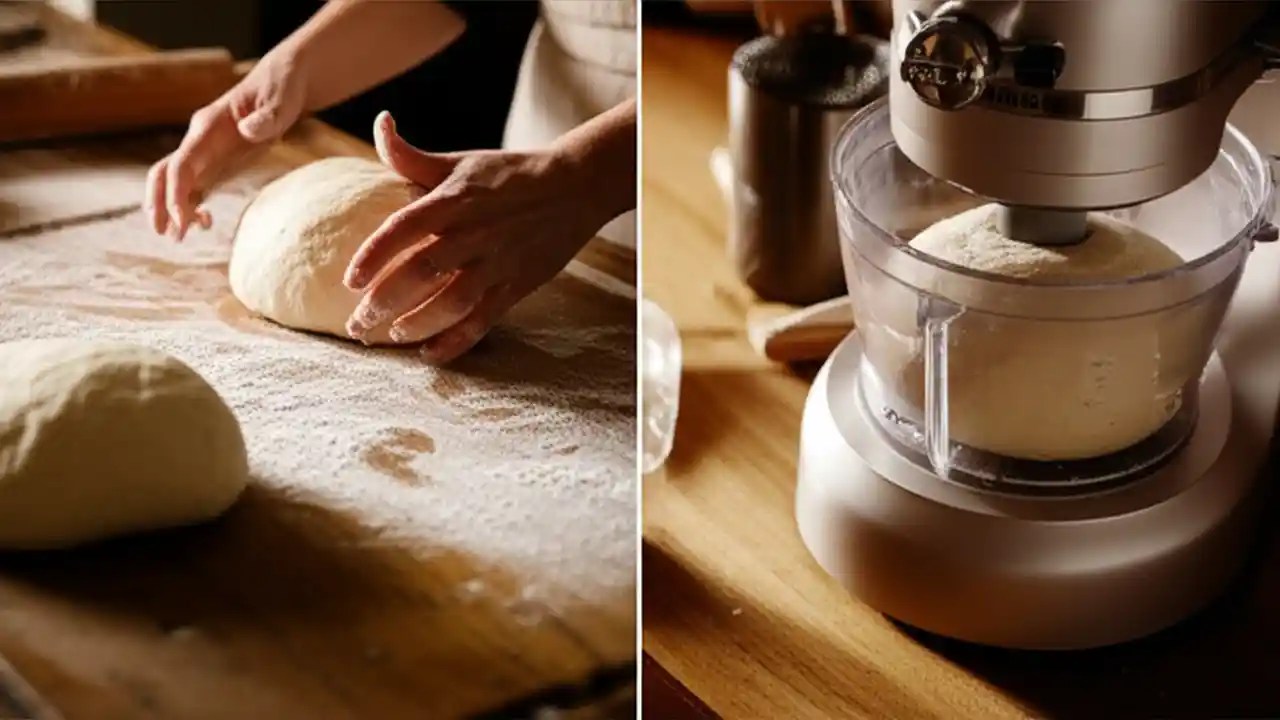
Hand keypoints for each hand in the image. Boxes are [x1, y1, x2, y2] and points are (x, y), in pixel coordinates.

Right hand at [145, 50, 307, 239]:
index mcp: (209, 126)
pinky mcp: (216, 162)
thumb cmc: (282, 89)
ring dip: (171, 210)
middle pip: (164, 173)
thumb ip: (267, 117)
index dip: (176, 194)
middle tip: (165, 234)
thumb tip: (248, 131)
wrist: (284, 82)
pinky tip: (205, 222)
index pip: (181, 163)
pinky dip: (192, 207)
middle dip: (158, 203)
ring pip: (175, 183)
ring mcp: (206, 152)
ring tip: (180, 238)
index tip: (182, 222)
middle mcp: (200, 140)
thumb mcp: (281, 100)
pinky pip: (194, 187)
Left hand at [343, 111, 615, 364]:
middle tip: (356, 324)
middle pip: (422, 273)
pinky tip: (429, 353)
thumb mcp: (461, 162)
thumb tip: (380, 123)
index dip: (374, 256)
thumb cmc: (509, 174)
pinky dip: (456, 341)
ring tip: (391, 336)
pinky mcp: (517, 285)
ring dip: (417, 324)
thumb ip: (412, 156)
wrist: (575, 186)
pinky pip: (483, 320)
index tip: (349, 281)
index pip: (403, 229)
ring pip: (452, 302)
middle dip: (384, 303)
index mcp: (453, 200)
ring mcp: (498, 262)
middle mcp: (474, 233)